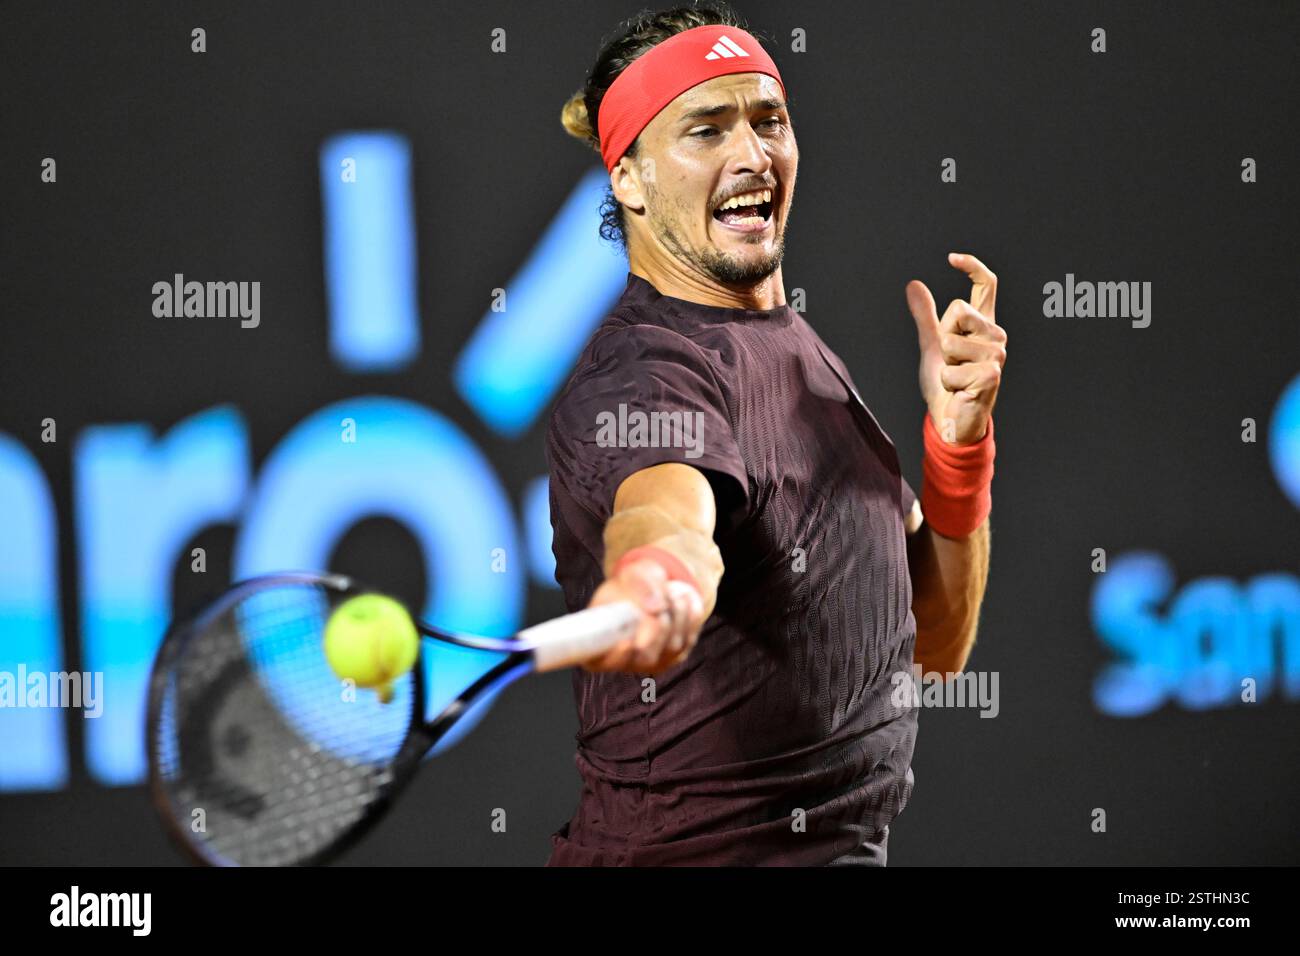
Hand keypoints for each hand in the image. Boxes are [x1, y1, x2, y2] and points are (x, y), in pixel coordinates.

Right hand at [581, 558, 705, 674]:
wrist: (651, 587)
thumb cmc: (631, 584)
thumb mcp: (632, 574)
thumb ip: (641, 585)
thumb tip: (656, 607)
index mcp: (598, 641)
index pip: (598, 662)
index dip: (614, 656)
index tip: (627, 641)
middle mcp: (622, 659)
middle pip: (644, 657)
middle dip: (657, 627)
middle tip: (662, 602)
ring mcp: (650, 662)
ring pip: (671, 647)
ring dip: (676, 616)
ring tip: (672, 594)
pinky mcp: (674, 657)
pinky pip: (688, 640)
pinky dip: (689, 617)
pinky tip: (681, 602)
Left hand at [906, 252, 1005, 444]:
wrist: (951, 420)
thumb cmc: (946, 384)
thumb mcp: (932, 345)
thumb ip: (925, 316)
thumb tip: (914, 284)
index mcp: (983, 325)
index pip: (986, 285)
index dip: (972, 266)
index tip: (951, 258)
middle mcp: (996, 335)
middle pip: (958, 309)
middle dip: (942, 336)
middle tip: (950, 361)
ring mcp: (997, 355)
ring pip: (950, 341)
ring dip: (944, 364)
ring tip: (956, 377)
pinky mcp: (991, 375)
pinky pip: (951, 369)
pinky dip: (947, 382)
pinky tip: (959, 391)